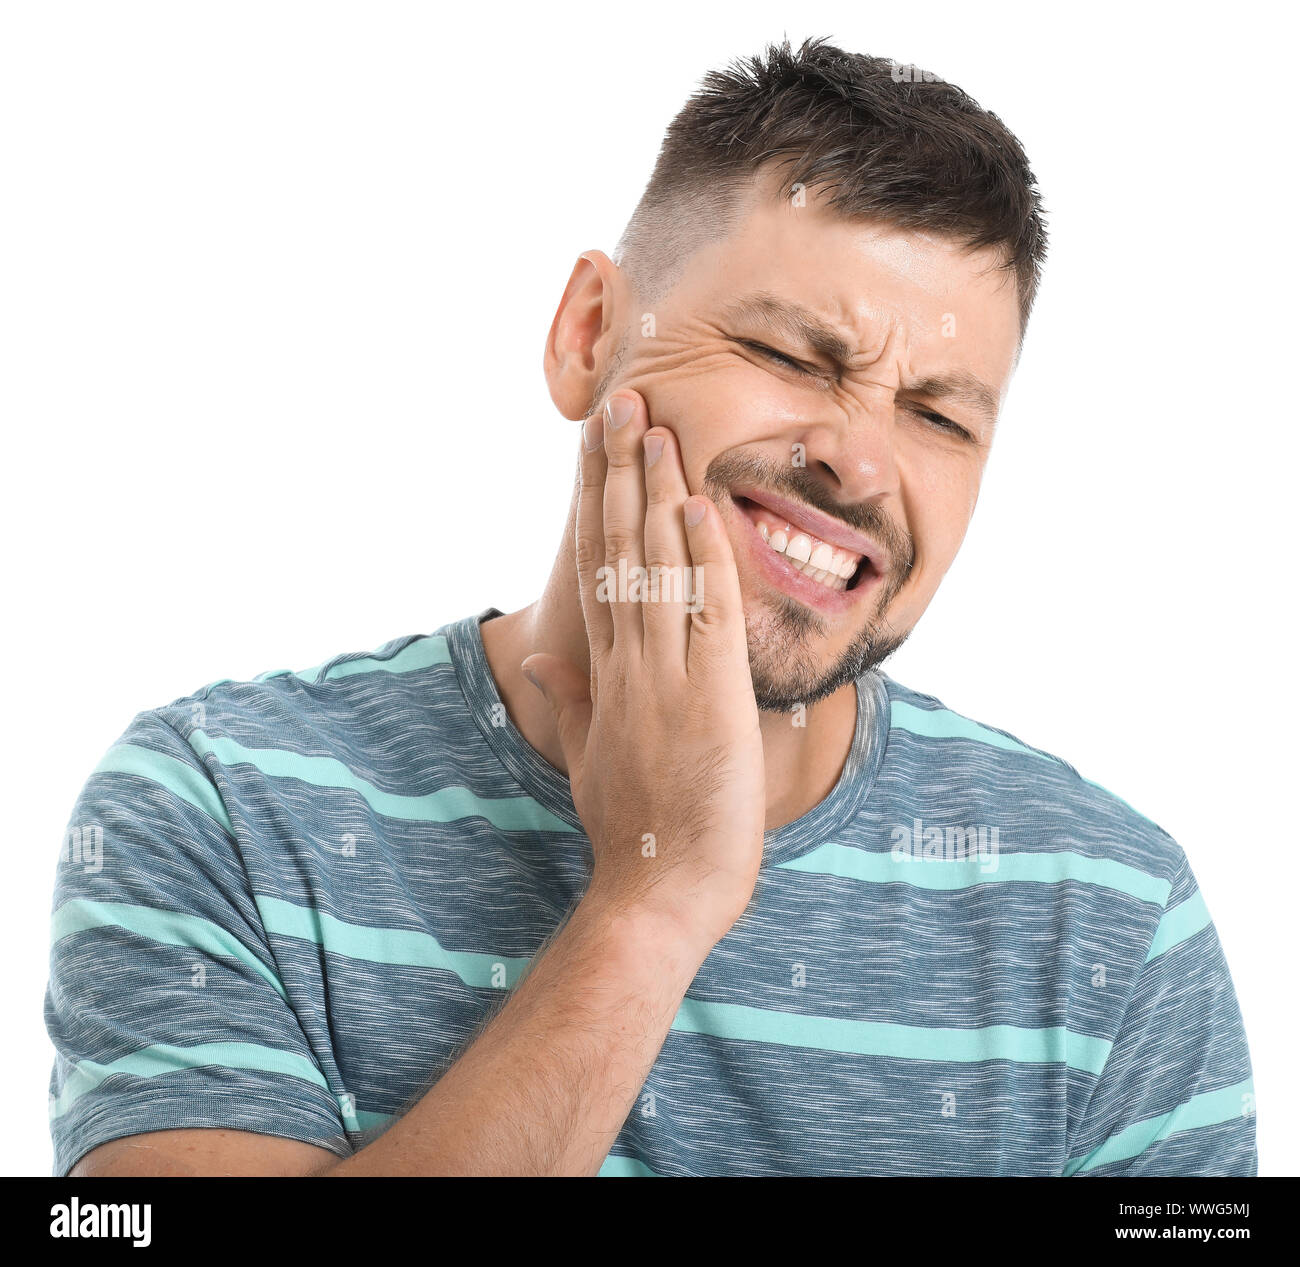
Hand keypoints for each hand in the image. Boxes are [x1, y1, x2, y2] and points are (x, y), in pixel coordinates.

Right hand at [523, 389, 765, 953]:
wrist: (659, 890)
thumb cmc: (634, 828)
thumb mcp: (592, 756)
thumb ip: (572, 700)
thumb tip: (544, 663)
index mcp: (607, 673)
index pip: (599, 568)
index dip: (596, 503)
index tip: (596, 449)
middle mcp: (629, 663)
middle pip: (618, 550)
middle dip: (618, 474)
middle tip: (620, 405)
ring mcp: (666, 676)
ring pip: (654, 567)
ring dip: (654, 493)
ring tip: (652, 427)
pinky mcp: (709, 696)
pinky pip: (705, 612)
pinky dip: (700, 557)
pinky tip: (694, 503)